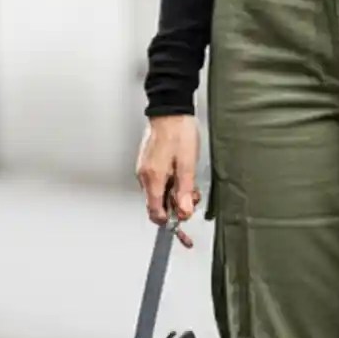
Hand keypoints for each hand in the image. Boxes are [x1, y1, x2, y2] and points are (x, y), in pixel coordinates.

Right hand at [135, 115, 200, 247]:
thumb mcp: (188, 164)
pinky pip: (159, 183)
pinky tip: (183, 177)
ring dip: (175, 195)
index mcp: (153, 178)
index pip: (155, 213)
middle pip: (157, 205)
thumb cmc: (179, 132)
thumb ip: (185, 190)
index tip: (183, 227)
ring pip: (159, 194)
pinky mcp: (149, 165)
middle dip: (176, 208)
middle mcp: (144, 177)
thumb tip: (184, 211)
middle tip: (193, 198)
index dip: (170, 223)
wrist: (170, 111)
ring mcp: (145, 170)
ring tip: (191, 185)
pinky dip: (171, 185)